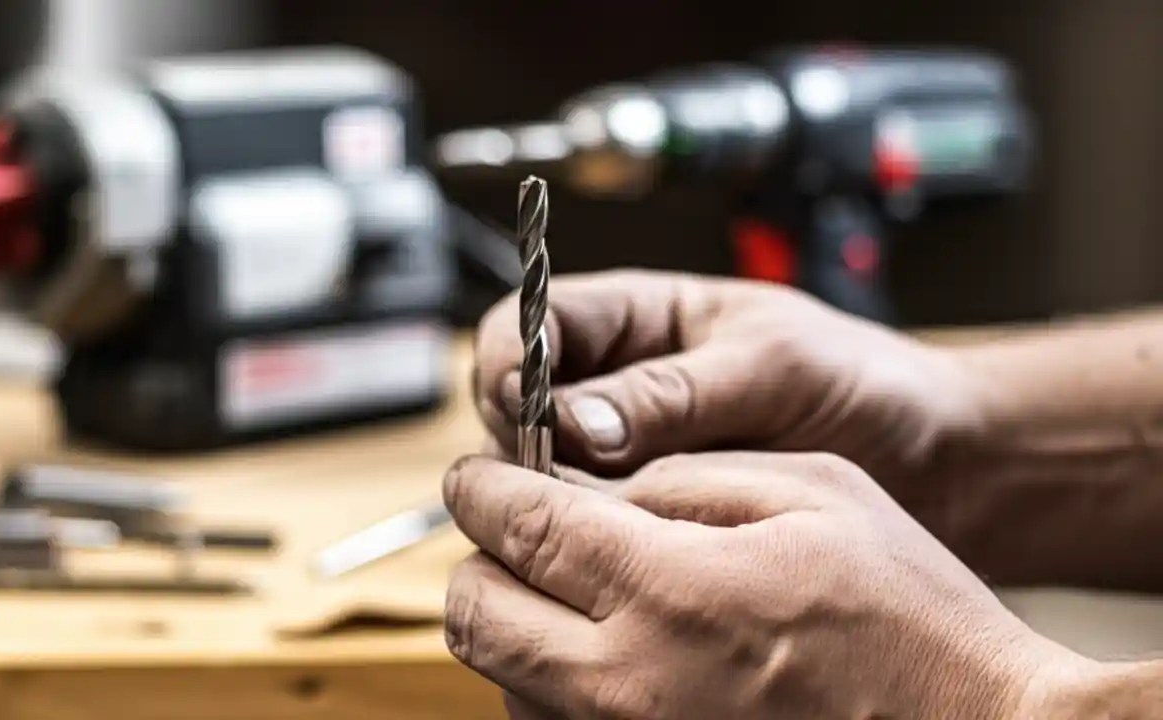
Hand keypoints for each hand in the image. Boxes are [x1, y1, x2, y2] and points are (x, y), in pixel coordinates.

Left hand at [443, 452, 1082, 718]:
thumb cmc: (912, 619)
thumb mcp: (814, 493)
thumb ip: (688, 479)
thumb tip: (599, 486)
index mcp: (668, 588)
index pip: (515, 525)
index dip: (477, 487)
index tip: (474, 472)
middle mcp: (626, 681)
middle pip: (473, 613)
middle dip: (477, 558)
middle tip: (511, 527)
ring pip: (498, 679)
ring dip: (510, 622)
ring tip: (565, 589)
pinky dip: (548, 684)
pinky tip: (603, 652)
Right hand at [474, 270, 986, 529]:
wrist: (938, 459)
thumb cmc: (866, 384)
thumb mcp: (774, 367)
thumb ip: (676, 391)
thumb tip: (581, 420)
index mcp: (639, 318)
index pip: (531, 321)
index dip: (512, 358)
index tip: (525, 401)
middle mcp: (621, 381)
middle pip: (517, 402)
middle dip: (526, 438)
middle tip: (563, 474)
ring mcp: (633, 451)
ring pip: (546, 470)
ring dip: (559, 494)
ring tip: (610, 512)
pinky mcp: (655, 510)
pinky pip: (594, 521)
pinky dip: (595, 536)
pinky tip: (629, 545)